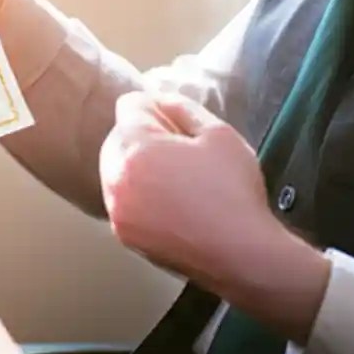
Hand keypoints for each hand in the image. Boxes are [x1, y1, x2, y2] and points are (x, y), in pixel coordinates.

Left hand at [100, 90, 331, 343]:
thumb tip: (159, 98)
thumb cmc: (232, 190)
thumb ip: (182, 108)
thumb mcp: (218, 134)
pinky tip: (171, 203)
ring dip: (138, 166)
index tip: (180, 124)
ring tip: (178, 179)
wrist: (240, 254)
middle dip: (143, 136)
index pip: (129, 106)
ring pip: (116, 170)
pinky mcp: (123, 235)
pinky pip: (122, 200)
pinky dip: (139, 195)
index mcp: (134, 149)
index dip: (156, 107)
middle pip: (117, 138)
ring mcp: (116, 210)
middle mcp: (114, 178)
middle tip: (183, 152)